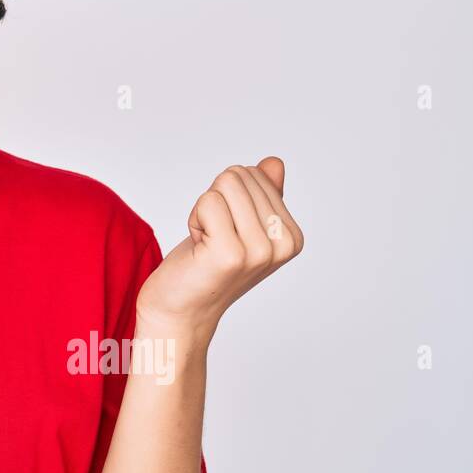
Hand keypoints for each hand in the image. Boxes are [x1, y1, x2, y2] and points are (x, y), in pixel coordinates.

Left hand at [135, 157, 304, 334]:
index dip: (228, 198)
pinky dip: (194, 220)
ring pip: (224, 185)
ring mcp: (260, 251)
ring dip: (203, 212)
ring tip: (207, 243)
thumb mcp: (238, 225)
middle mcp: (284, 244)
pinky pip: (209, 202)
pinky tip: (199, 248)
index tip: (224, 231)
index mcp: (291, 236)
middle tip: (212, 237)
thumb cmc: (205, 265)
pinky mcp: (231, 254)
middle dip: (215, 202)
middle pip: (240, 176)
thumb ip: (260, 194)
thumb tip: (274, 162)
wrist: (180, 309)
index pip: (255, 174)